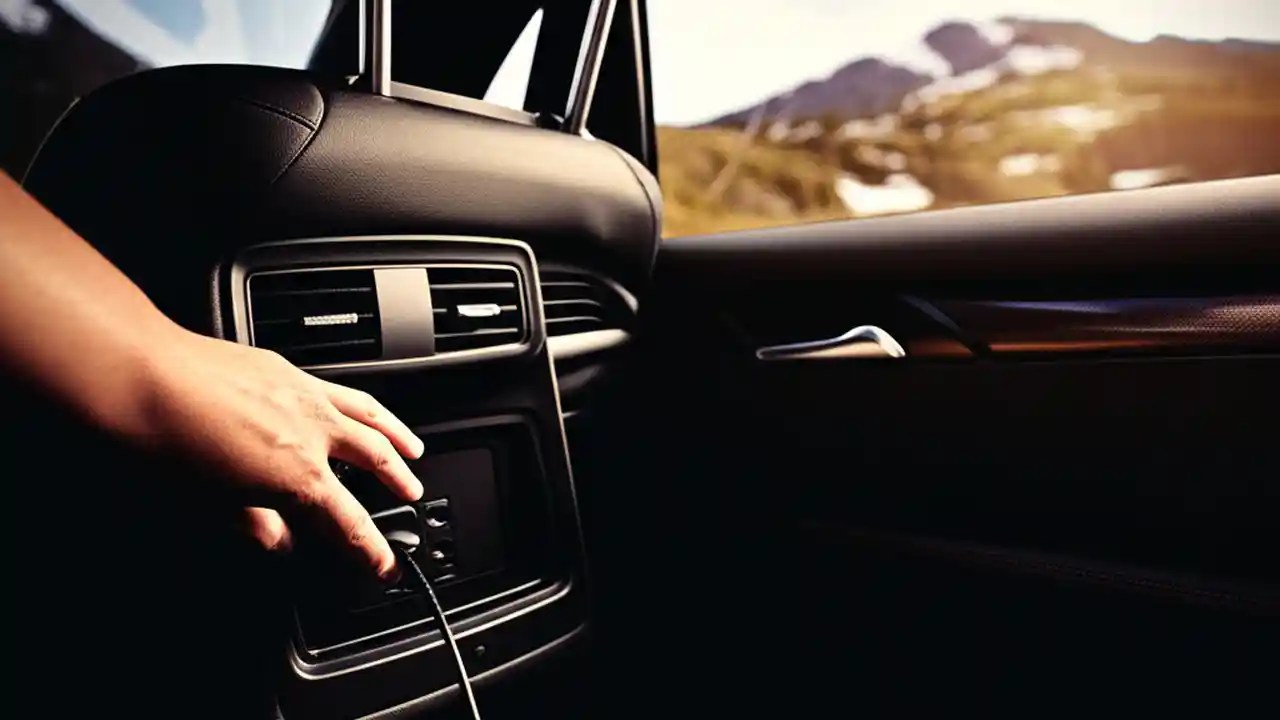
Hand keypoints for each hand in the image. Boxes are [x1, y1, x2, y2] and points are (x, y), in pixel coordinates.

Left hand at [132, 329, 423, 579]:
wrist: (141, 377)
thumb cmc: (165, 442)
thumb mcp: (211, 507)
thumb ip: (257, 526)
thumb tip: (279, 537)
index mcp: (299, 478)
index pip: (351, 524)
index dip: (372, 550)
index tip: (384, 565)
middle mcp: (314, 432)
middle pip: (376, 459)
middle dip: (399, 481)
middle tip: (411, 495)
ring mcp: (305, 394)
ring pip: (369, 415)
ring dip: (395, 434)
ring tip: (411, 447)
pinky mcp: (286, 368)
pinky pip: (341, 389)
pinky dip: (360, 403)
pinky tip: (352, 406)